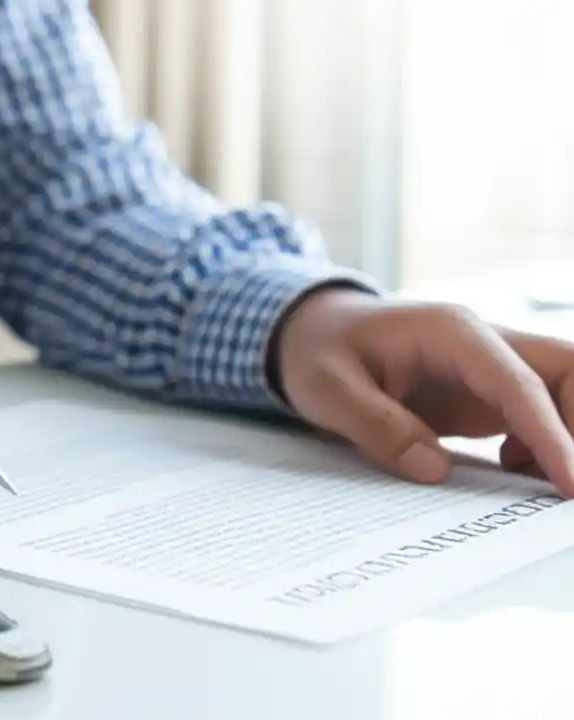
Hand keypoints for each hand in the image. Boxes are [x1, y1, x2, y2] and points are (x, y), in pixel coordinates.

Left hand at [276, 289, 573, 493]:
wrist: (311, 332)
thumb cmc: (317, 352)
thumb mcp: (326, 390)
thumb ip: (377, 426)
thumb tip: (433, 470)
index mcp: (450, 333)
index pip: (519, 382)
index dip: (552, 433)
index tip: (570, 482)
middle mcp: (483, 344)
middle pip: (566, 372)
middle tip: (565, 485)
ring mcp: (489, 368)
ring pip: (562, 390)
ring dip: (565, 435)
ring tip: (544, 487)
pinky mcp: (485, 393)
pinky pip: (538, 414)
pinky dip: (544, 445)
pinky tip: (513, 473)